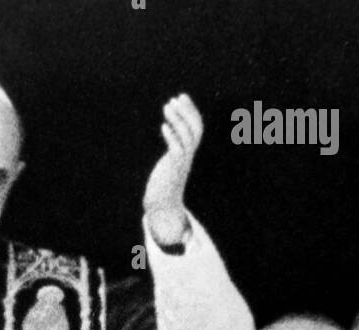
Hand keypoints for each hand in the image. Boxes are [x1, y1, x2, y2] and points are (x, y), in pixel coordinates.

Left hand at [142, 93, 202, 247]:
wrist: (162, 205)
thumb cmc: (163, 183)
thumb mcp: (170, 161)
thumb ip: (172, 146)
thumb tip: (169, 131)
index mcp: (189, 152)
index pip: (196, 126)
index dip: (191, 110)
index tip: (181, 96)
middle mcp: (188, 155)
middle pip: (195, 129)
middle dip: (186, 111)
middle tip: (174, 98)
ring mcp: (182, 162)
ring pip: (186, 137)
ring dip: (177, 119)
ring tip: (167, 106)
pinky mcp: (173, 169)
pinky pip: (177, 150)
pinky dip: (171, 137)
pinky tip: (163, 127)